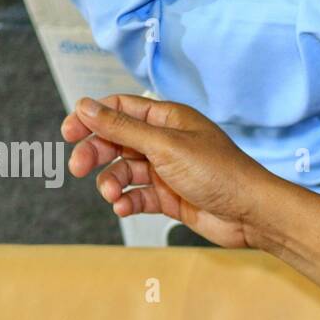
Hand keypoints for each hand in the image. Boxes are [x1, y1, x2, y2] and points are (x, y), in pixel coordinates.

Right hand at [62, 95, 280, 249]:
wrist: (250, 214)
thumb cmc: (217, 172)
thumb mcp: (164, 146)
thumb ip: (122, 128)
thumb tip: (85, 105)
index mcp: (168, 118)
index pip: (120, 109)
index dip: (92, 117)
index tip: (68, 133)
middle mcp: (166, 141)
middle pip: (116, 140)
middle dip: (96, 153)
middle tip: (79, 168)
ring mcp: (167, 170)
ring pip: (124, 171)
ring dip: (112, 182)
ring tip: (111, 195)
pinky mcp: (170, 197)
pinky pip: (137, 195)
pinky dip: (127, 201)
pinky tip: (123, 207)